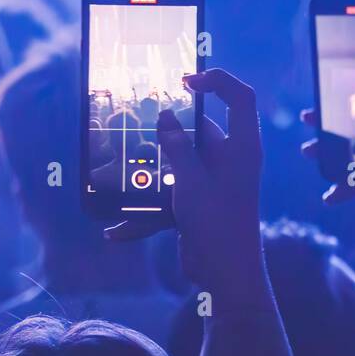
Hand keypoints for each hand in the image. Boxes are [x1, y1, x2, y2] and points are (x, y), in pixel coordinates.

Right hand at [108, 69, 266, 302]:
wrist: (226, 275)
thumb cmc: (218, 223)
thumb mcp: (192, 180)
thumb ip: (178, 146)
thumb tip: (168, 117)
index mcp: (242, 146)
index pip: (240, 98)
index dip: (218, 81)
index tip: (186, 80)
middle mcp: (230, 159)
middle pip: (197, 132)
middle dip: (165, 136)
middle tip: (134, 128)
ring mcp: (214, 181)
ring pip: (177, 165)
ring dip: (150, 176)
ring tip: (113, 175)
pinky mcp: (199, 203)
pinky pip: (169, 198)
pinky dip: (146, 214)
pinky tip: (116, 231)